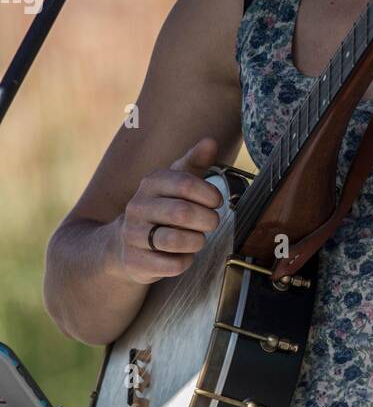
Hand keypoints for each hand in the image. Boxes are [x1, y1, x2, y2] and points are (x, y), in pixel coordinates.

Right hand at [114, 137, 224, 283]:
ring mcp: (133, 235)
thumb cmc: (160, 209)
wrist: (122, 244)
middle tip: (212, 223)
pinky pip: (172, 264)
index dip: (209, 194)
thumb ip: (194, 163)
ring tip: (198, 239)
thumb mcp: (174, 183)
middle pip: (183, 213)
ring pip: (176, 240)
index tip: (217, 202)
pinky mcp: (135, 262)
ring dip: (197, 241)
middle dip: (207, 220)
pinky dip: (185, 261)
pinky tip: (184, 255)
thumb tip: (210, 141)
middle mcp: (137, 207)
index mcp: (150, 183)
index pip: (185, 183)